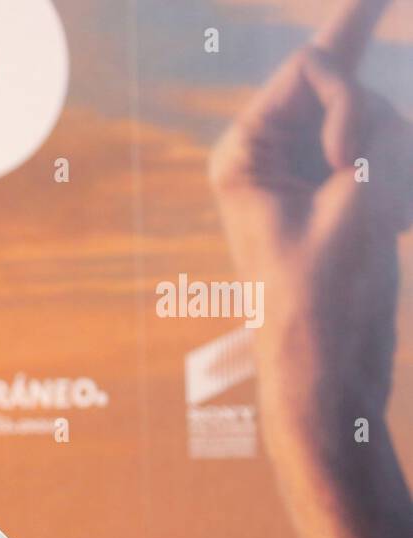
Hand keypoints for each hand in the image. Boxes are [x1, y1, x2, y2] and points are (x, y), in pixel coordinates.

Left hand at [208, 0, 412, 421]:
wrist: (330, 367)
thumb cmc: (325, 292)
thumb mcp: (354, 198)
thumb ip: (364, 127)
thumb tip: (350, 79)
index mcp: (246, 150)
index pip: (313, 66)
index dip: (352, 73)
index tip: (366, 85)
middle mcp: (271, 152)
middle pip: (353, 90)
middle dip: (376, 133)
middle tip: (358, 190)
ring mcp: (310, 171)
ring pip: (383, 122)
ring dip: (397, 168)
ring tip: (375, 227)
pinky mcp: (345, 192)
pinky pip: (396, 156)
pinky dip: (406, 190)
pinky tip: (389, 234)